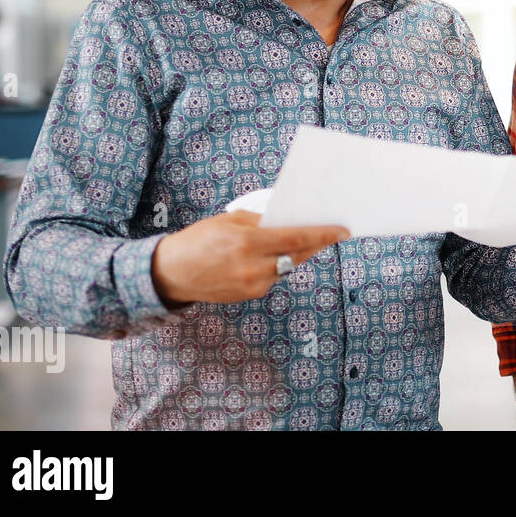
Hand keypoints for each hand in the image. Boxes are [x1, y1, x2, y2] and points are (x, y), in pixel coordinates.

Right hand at [151, 210, 349, 305]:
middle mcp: (254, 267)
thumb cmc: (199, 240)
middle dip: (315, 244)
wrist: (172, 273)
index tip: (343, 231)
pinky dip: (276, 266)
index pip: (297, 238)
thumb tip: (286, 222)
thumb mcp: (229, 221)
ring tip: (300, 241)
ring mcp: (253, 285)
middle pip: (298, 255)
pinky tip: (271, 257)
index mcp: (248, 242)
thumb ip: (260, 222)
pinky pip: (274, 277)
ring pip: (287, 267)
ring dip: (295, 254)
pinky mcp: (251, 295)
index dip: (323, 234)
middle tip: (331, 234)